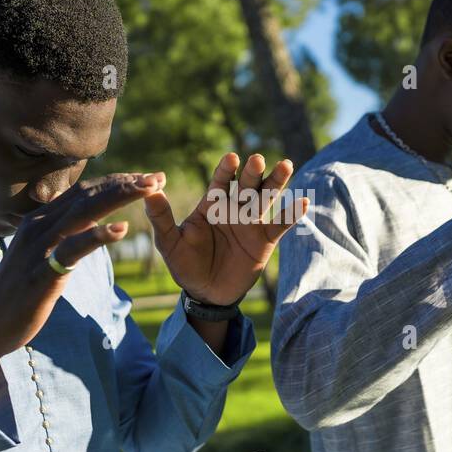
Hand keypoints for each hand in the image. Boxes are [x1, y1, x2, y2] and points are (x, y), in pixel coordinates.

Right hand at [0, 172, 163, 377]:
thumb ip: (61, 236)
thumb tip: (83, 224)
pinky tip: (121, 229)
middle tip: (158, 177)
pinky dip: (98, 236)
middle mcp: (39, 225)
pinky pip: (73, 248)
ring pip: (84, 212)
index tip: (147, 178)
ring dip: (119, 197)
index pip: (84, 191)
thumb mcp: (41, 255)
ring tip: (149, 189)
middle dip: (125, 183)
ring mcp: (39, 247)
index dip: (117, 181)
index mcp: (41, 220)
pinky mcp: (42, 272)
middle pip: (88, 195)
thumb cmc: (20, 293)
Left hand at [143, 152, 310, 304]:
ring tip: (286, 165)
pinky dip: (291, 214)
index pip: (220, 181)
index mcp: (212, 205)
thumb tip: (149, 191)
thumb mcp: (169, 242)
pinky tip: (302, 202)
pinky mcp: (265, 240)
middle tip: (257, 160)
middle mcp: (234, 208)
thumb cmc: (185, 265)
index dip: (226, 170)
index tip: (231, 158)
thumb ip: (161, 217)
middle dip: (252, 173)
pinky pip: (280, 225)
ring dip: (276, 182)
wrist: (206, 293)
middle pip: (247, 185)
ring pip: (266, 197)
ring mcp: (252, 222)